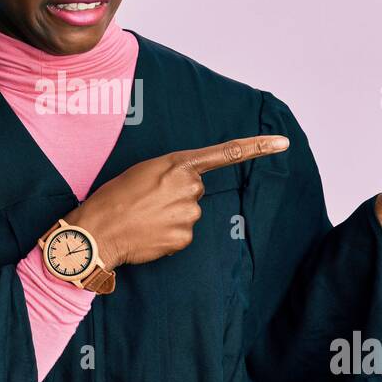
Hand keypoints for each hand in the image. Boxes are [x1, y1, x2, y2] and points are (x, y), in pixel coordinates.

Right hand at [63, 134, 289, 269]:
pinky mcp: (185, 237)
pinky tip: (149, 233)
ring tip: (144, 217)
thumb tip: (187, 191)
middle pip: (195, 190)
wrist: (98, 230)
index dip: (257, 148)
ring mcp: (189, 214)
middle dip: (176, 195)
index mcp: (177, 164)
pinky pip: (183, 234)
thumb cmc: (114, 198)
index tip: (283, 144)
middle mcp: (188, 187)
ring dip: (171, 216)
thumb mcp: (142, 172)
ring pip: (189, 213)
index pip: (225, 154)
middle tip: (148, 201)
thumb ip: (171, 174)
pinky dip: (168, 235)